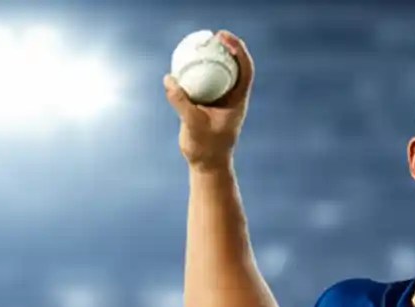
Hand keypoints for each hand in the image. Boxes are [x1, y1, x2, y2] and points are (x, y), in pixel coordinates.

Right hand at [163, 30, 254, 171]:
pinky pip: (203, 81)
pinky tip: (182, 62)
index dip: (239, 51)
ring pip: (219, 73)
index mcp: (238, 101)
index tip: (226, 39)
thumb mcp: (193, 124)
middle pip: (235, 67)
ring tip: (200, 43)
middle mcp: (232, 98)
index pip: (245, 71)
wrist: (206, 164)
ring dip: (213, 57)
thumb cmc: (206, 147)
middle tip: (214, 35)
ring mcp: (219, 100)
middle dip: (228, 47)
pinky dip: (196, 71)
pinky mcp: (206, 103)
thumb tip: (169, 78)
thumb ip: (181, 102)